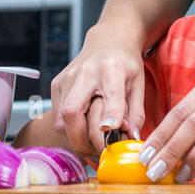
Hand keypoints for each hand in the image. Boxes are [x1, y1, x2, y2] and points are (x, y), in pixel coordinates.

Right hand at [49, 26, 146, 155]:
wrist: (108, 40)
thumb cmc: (125, 63)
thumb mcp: (138, 84)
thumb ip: (135, 114)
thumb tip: (131, 140)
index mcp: (111, 69)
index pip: (110, 95)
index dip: (110, 115)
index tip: (110, 132)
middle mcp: (85, 72)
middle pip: (73, 112)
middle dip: (82, 140)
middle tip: (99, 153)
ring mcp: (66, 78)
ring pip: (61, 120)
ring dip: (75, 139)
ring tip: (92, 145)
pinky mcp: (56, 85)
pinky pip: (57, 116)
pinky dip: (69, 131)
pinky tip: (82, 132)